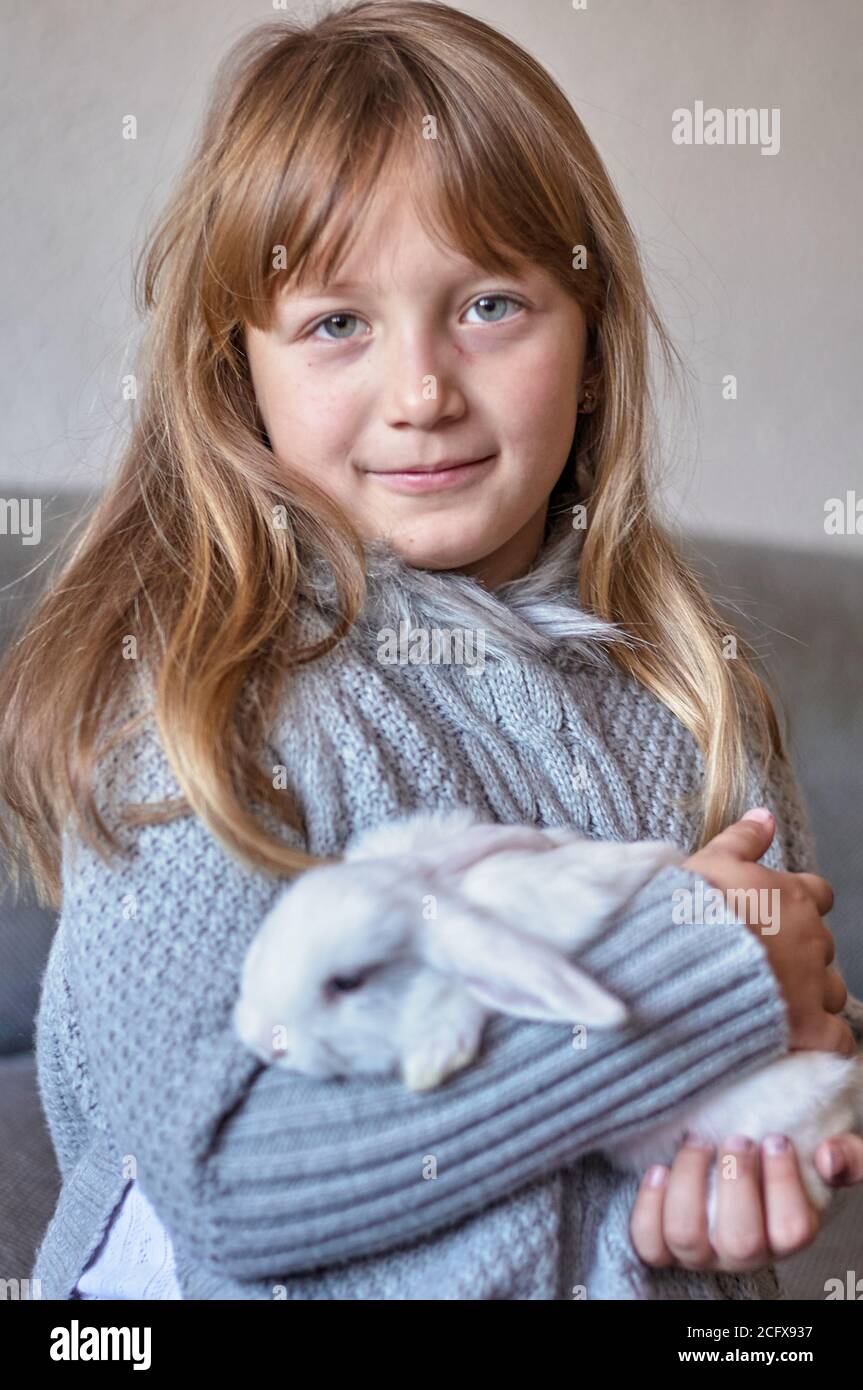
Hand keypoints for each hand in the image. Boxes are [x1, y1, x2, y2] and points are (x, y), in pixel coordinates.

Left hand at [630, 1130, 862, 1271]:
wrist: (739, 1151)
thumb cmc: (783, 1145)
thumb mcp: (828, 1145)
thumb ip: (850, 1152)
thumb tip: (828, 1156)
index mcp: (788, 1233)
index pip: (793, 1231)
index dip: (782, 1184)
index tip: (776, 1138)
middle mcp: (745, 1251)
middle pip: (740, 1240)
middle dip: (736, 1183)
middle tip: (738, 1139)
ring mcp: (702, 1251)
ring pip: (686, 1238)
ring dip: (689, 1183)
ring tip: (698, 1141)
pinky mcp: (664, 1242)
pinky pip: (647, 1241)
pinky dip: (649, 1205)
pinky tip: (660, 1168)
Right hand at [682, 808, 855, 1057]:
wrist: (685, 964)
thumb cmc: (694, 910)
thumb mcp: (712, 860)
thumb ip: (743, 838)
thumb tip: (765, 815)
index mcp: (793, 897)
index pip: (817, 894)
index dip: (797, 904)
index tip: (772, 915)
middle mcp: (812, 938)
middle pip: (822, 945)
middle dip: (799, 953)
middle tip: (761, 962)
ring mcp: (814, 984)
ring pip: (831, 989)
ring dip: (811, 994)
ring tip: (775, 1001)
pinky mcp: (810, 1027)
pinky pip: (837, 1038)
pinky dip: (825, 1039)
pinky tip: (804, 1039)